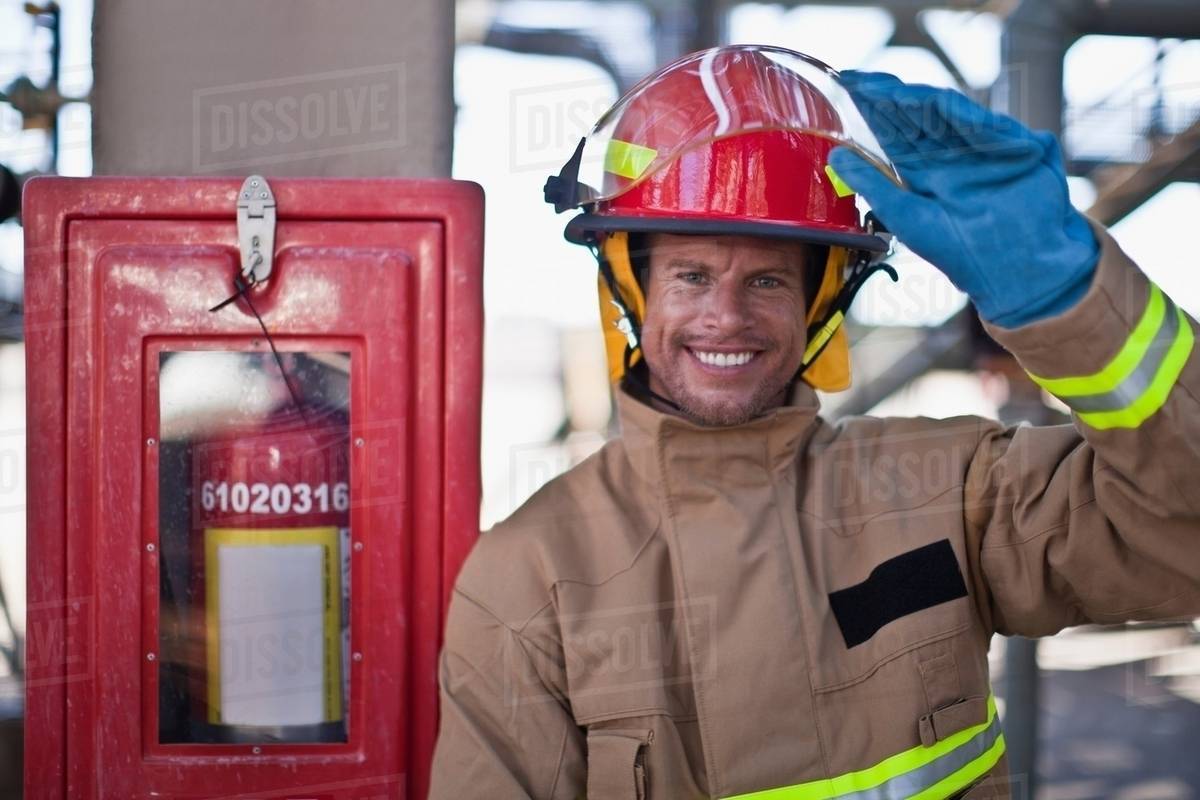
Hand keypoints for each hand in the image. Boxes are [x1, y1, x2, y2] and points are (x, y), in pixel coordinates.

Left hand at [828, 71, 1098, 327]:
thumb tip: (835, 155)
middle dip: (891, 98)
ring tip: (890, 90)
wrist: (1015, 268)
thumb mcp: (906, 215)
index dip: (874, 110)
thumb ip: (873, 183)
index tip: (850, 87)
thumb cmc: (959, 250)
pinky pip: (992, 126)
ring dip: (921, 101)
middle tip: (863, 79)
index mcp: (927, 171)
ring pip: (952, 114)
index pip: (896, 132)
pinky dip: (965, 116)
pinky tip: (937, 105)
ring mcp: (986, 147)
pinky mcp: (1020, 146)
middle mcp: (954, 154)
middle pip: (920, 116)